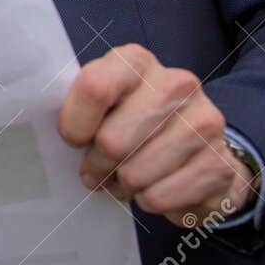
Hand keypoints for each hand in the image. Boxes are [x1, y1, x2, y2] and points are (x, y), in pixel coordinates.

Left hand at [56, 43, 254, 227]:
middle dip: (96, 166)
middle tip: (96, 171)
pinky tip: (155, 187)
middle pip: (112, 141)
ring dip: (123, 187)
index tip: (73, 141)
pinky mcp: (220, 163)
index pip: (94, 88)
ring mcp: (205, 122)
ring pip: (136, 175)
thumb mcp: (103, 102)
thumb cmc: (132, 121)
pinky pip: (161, 198)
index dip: (74, 125)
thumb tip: (45, 130)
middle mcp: (177, 84)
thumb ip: (78, 106)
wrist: (200, 144)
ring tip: (126, 179)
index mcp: (137, 61)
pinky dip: (149, 202)